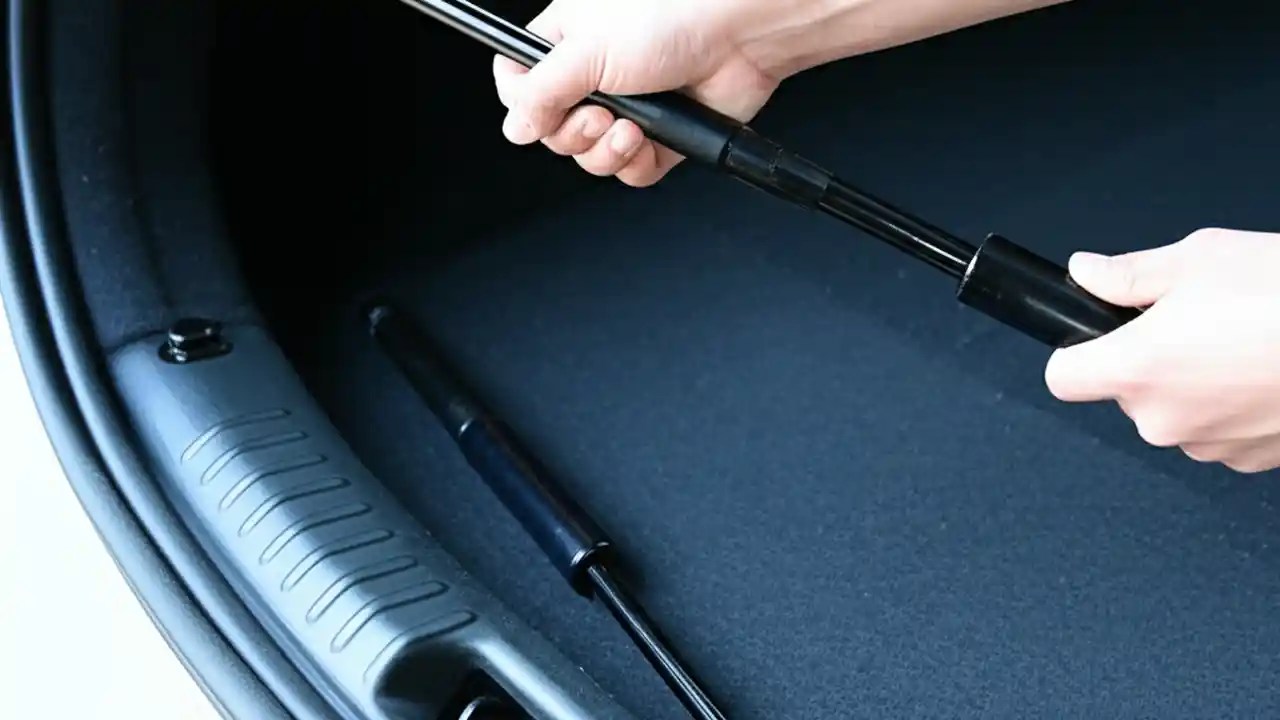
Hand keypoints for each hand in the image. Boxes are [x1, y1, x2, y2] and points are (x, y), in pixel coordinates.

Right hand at [491, 0, 804, 186]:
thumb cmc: (671, 15)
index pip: (519, 82)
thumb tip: (515, 128)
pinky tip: (649, 142)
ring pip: (592, 156)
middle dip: (574, 135)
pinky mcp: (663, 135)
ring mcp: (630, 107)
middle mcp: (595, 76)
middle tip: (599, 116)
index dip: (523, 105)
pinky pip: (631, 170)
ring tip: (630, 128)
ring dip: (606, 152)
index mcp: (566, 42)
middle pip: (555, 131)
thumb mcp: (586, 50)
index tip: (539, 111)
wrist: (739, 34)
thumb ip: (541, 93)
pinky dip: (636, 164)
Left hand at [1045, 228, 1279, 473]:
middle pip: (1125, 393)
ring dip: (1193, 386)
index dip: (1076, 352)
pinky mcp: (1248, 462)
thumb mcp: (1198, 260)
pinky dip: (1232, 407)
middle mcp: (1161, 419)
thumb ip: (1128, 275)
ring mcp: (1206, 446)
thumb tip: (1085, 274)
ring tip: (1240, 343)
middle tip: (1195, 322)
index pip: (1063, 378)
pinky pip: (1218, 432)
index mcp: (1136, 368)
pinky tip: (1264, 373)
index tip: (1098, 335)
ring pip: (1174, 413)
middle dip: (1148, 360)